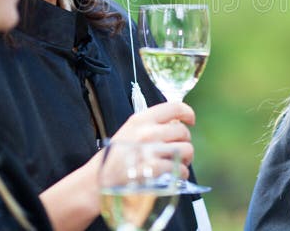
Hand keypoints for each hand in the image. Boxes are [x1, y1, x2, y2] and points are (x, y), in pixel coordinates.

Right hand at [40, 103, 195, 230]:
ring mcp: (151, 150)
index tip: (190, 121)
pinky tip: (174, 176)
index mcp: (141, 119)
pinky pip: (180, 168)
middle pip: (183, 132)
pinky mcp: (154, 169)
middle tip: (180, 151)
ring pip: (186, 149)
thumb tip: (176, 125)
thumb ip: (150, 125)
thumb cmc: (115, 157)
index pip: (174, 107)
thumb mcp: (129, 131)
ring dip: (185, 158)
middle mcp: (147, 131)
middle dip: (185, 142)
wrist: (98, 181)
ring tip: (178, 163)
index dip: (187, 113)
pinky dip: (181, 174)